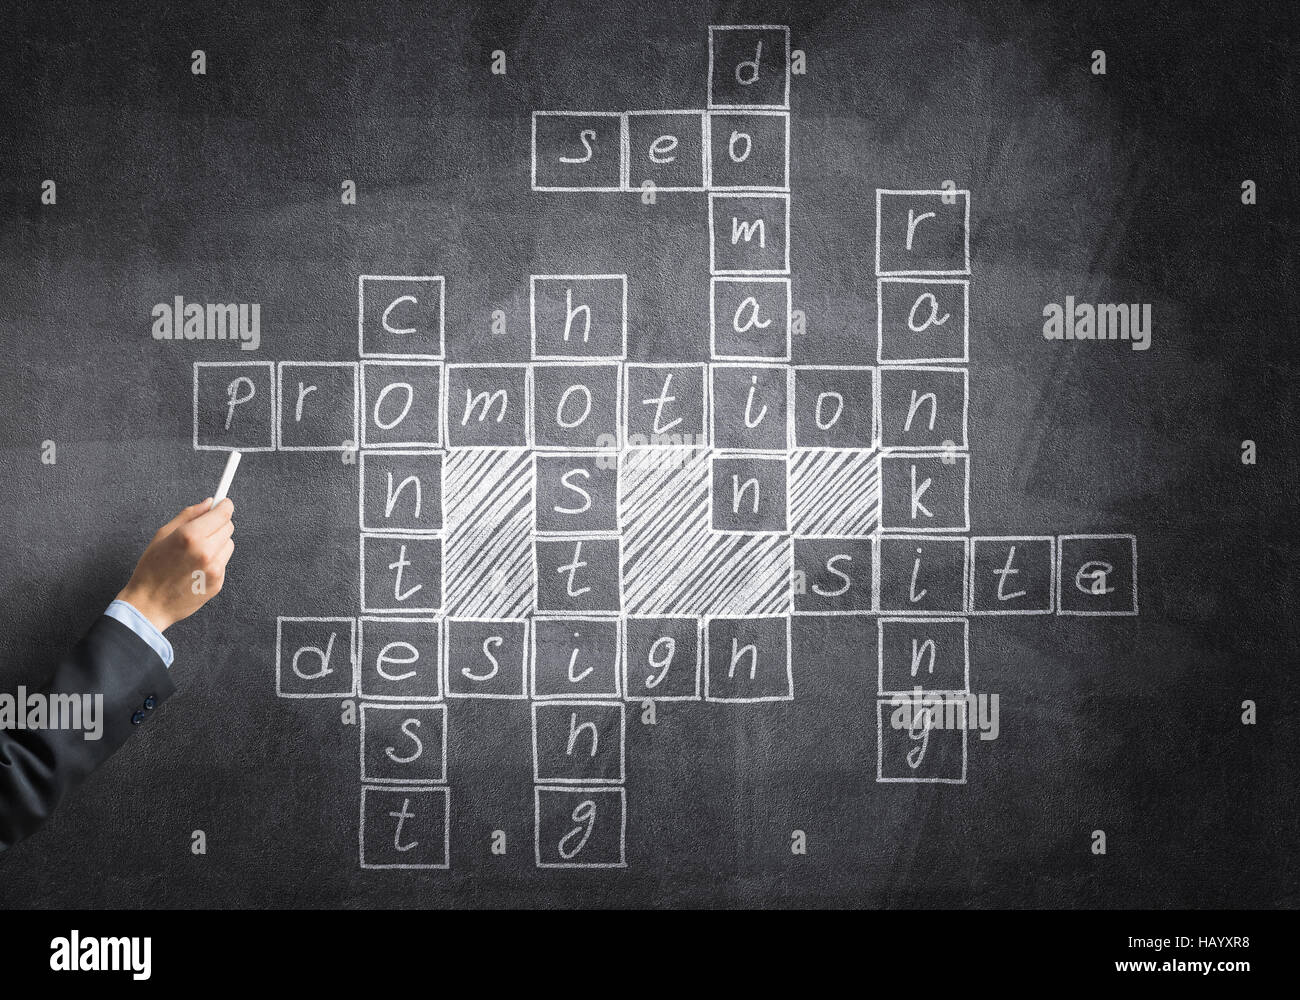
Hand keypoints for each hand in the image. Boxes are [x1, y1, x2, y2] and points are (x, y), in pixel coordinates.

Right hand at [116, 499, 234, 631]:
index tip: (223, 504)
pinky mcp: (218, 582)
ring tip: (196, 552)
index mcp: (190, 536)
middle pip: (228, 527)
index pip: (222, 514)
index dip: (224, 506)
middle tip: (203, 530)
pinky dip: (215, 561)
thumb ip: (188, 515)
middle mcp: (206, 551)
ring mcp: (214, 569)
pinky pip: (223, 562)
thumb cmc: (151, 568)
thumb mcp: (163, 535)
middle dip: (218, 524)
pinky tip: (196, 568)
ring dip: (218, 543)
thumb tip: (209, 502)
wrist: (149, 604)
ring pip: (228, 544)